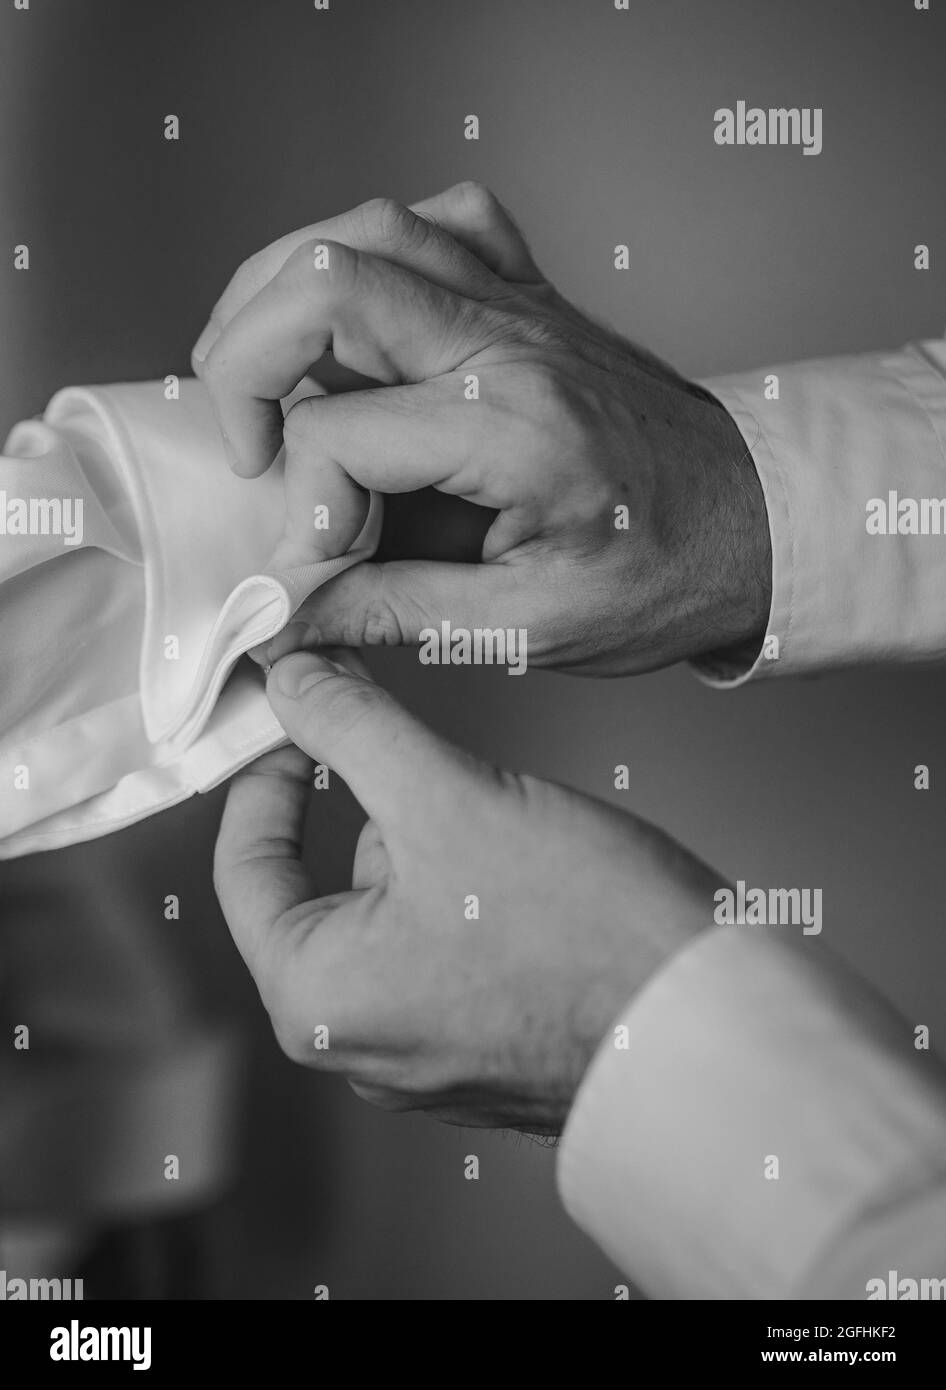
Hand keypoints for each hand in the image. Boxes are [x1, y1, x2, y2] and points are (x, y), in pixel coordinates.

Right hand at [193, 182, 770, 674]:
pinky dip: (381, 251)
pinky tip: (366, 317)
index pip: (342, 435)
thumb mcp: (527, 628)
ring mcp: (525, 306)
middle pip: (329, 281)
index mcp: (514, 428)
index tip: (317, 566)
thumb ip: (394, 612)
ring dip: (287, 289)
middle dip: (245, 359)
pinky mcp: (536, 299)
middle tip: (248, 445)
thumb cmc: (664, 577)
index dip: (300, 510)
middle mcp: (513, 342)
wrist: (756, 527)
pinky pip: (444, 223)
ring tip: (261, 369)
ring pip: (371, 229)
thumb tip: (291, 614)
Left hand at [213, 651, 717, 1131]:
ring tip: (513, 838)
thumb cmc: (584, 934)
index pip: (244, 865)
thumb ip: (353, 726)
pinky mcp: (483, 1051)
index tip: (299, 718)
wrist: (711, 1034)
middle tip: (430, 760)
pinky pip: (446, 950)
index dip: (266, 772)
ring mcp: (423, 1055)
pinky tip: (537, 882)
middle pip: (328, 887)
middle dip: (380, 813)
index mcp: (315, 998)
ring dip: (437, 851)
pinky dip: (475, 898)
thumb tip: (292, 680)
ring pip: (395, 912)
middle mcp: (356, 1046)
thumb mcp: (448, 796)